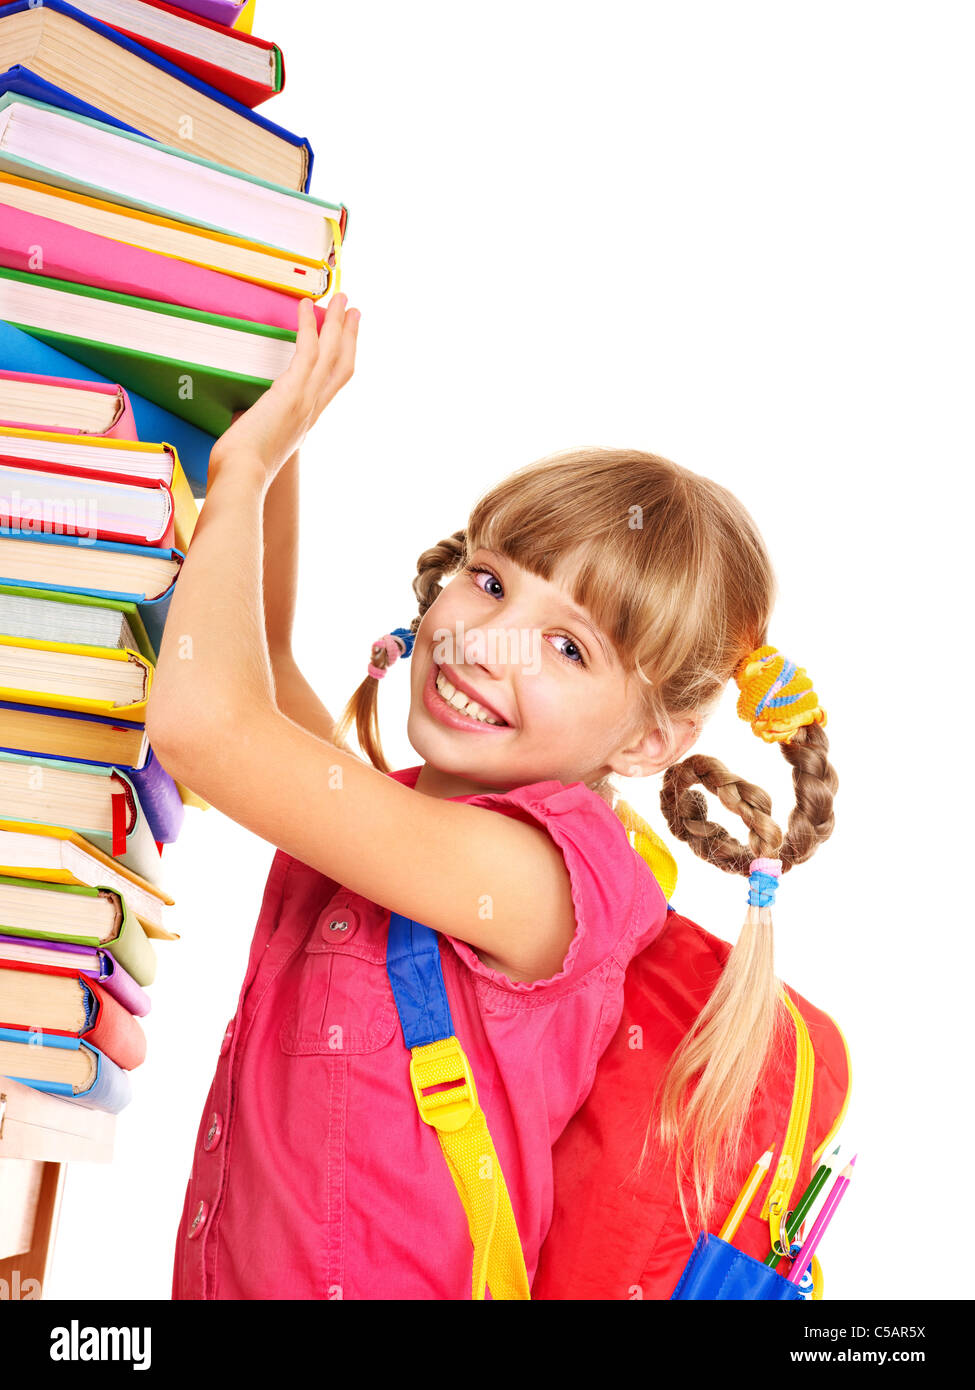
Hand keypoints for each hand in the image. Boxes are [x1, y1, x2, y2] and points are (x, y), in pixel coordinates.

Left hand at [208, 293, 359, 486]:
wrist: (243, 478)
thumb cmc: (242, 469)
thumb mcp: (257, 445)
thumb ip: (259, 428)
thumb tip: (241, 420)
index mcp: (306, 422)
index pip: (331, 385)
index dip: (341, 360)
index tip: (344, 341)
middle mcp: (312, 409)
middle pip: (342, 365)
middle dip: (349, 335)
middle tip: (352, 310)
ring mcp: (305, 399)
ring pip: (331, 353)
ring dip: (337, 322)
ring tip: (340, 298)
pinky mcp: (292, 391)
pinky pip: (307, 349)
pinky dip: (308, 325)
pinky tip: (306, 305)